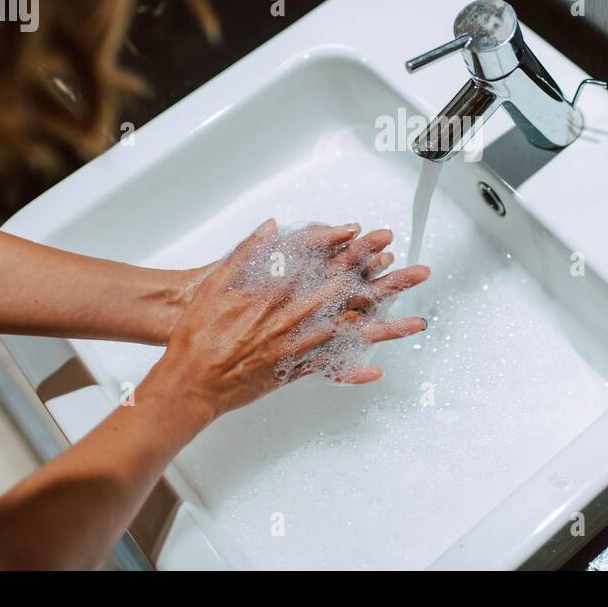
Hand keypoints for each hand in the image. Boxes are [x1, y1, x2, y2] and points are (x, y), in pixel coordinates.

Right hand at [139, 219, 429, 432]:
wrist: (189, 379)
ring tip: (417, 323)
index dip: (359, 252)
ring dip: (386, 327)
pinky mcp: (291, 372)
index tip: (384, 242)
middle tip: (418, 274)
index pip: (328, 266)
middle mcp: (294, 319)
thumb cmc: (200, 331)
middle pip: (350, 297)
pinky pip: (328, 370)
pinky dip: (353, 370)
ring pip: (349, 335)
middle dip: (386, 284)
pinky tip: (377, 369)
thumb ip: (249, 251)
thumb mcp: (220, 281)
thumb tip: (274, 227)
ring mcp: (296, 347)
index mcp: (279, 292)